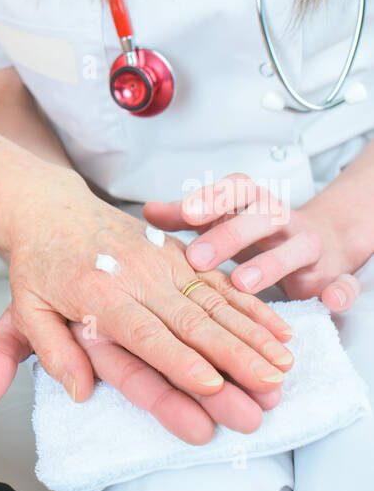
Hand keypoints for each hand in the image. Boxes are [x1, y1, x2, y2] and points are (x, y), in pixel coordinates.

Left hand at [0, 176, 294, 408]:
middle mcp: (137, 276)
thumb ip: (51, 351)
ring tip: (284, 364)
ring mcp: (161, 261)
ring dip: (253, 334)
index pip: (145, 334)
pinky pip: (220, 282)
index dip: (179, 361)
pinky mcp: (177, 253)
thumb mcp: (25, 309)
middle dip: (234, 355)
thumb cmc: (38, 266)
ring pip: (215, 300)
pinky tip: (279, 329)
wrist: (50, 208)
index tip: (212, 386)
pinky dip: (252, 306)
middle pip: (192, 321)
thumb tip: (79, 392)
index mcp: (99, 295)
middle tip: (269, 384)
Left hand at [143, 171, 370, 311]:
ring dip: (272, 264)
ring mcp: (309, 246)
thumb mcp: (222, 219)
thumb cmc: (256, 232)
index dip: (212, 198)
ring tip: (243, 283)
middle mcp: (282, 219)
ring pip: (299, 248)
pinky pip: (344, 281)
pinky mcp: (333, 275)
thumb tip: (147, 212)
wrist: (319, 240)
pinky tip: (331, 300)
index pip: (236, 189)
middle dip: (230, 236)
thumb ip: (186, 216)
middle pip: (261, 217)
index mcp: (253, 202)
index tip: (186, 213)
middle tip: (197, 258)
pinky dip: (341, 291)